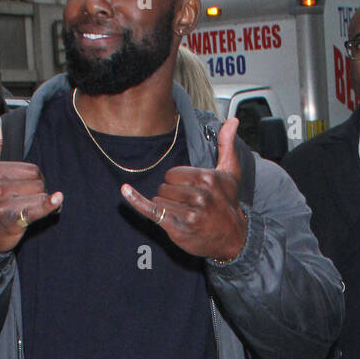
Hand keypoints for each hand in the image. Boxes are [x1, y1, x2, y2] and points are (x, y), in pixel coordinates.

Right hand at [0, 115, 62, 252]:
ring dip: (39, 205)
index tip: (21, 191)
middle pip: (37, 181)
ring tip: (24, 212)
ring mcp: (0, 202)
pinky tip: (57, 200)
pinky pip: (36, 209)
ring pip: (39, 195)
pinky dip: (48, 205)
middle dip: (37, 193)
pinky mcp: (10, 218)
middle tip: (23, 204)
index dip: (33, 181)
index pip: (31, 169)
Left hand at [121, 116, 247, 261]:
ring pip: (158, 200)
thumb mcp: (231, 173)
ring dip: (166, 208)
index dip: (176, 183)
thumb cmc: (228, 204)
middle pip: (164, 187)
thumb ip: (227, 144)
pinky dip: (136, 201)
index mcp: (208, 178)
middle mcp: (199, 195)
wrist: (233, 238)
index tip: (188, 191)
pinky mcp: (178, 228)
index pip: (173, 174)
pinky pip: (151, 210)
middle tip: (187, 206)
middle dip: (171, 196)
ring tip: (183, 215)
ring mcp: (188, 213)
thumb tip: (233, 120)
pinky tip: (126, 191)